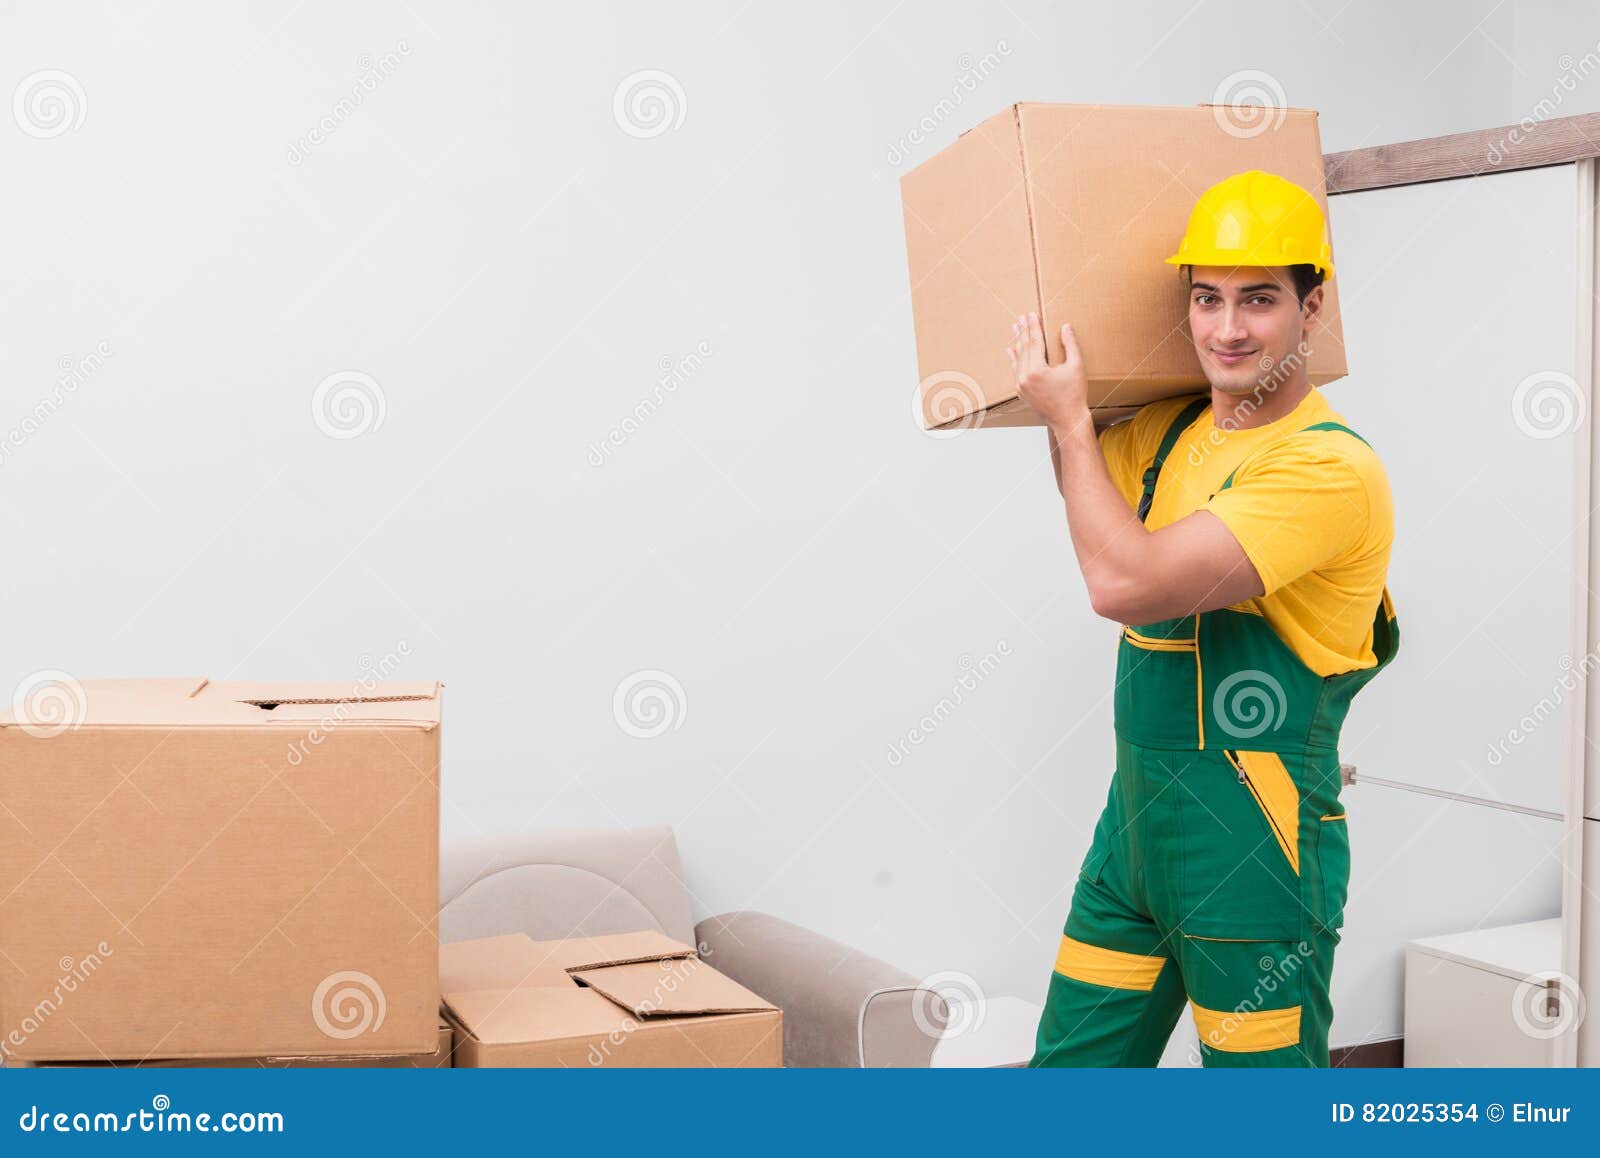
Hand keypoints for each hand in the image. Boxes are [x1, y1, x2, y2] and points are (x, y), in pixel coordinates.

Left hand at [1006, 312, 1088, 430]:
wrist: (1068, 420)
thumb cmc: (1075, 395)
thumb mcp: (1076, 367)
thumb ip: (1070, 344)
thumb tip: (1066, 326)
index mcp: (1037, 370)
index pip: (1035, 342)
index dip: (1034, 326)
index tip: (1031, 314)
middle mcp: (1025, 377)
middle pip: (1024, 348)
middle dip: (1024, 331)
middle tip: (1021, 317)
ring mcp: (1021, 386)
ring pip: (1018, 358)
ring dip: (1017, 342)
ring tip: (1015, 328)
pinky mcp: (1021, 392)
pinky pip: (1016, 370)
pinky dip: (1014, 359)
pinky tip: (1010, 349)